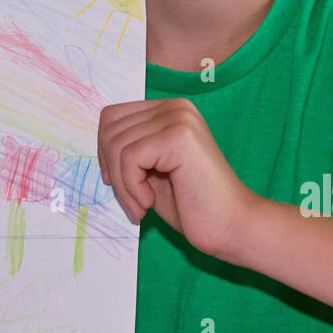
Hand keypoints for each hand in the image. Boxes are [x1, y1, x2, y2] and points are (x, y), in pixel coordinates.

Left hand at [96, 97, 257, 259]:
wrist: (232, 226)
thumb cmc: (192, 204)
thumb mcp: (151, 170)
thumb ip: (130, 150)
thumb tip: (100, 144)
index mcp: (169, 110)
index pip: (112, 117)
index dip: (105, 151)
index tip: (116, 182)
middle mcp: (175, 107)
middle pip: (110, 128)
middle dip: (112, 170)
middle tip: (131, 201)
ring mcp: (178, 118)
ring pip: (117, 145)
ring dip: (122, 185)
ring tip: (141, 206)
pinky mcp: (179, 136)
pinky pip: (130, 158)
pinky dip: (131, 187)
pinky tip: (149, 203)